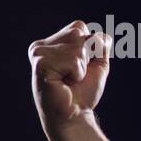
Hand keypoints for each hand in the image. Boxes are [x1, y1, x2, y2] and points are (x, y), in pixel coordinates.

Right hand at [29, 21, 110, 136]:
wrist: (74, 114)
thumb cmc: (83, 91)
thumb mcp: (97, 63)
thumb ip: (100, 45)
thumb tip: (101, 35)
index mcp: (52, 43)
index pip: (80, 27)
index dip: (90, 49)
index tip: (80, 68)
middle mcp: (42, 45)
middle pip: (79, 33)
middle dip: (86, 57)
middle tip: (74, 75)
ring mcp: (39, 52)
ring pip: (78, 47)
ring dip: (81, 68)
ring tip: (68, 79)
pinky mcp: (40, 63)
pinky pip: (74, 61)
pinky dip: (77, 74)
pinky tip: (64, 82)